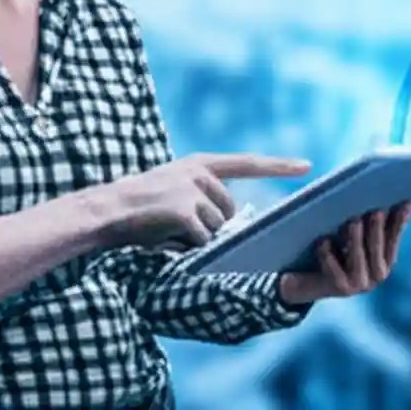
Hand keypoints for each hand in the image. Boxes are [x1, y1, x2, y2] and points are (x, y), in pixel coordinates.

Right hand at [90, 153, 310, 248]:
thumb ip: (204, 198)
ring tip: (166, 232)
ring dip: (197, 239)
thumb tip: (230, 226)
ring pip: (216, 229)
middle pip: (229, 212)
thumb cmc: (139, 209)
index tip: (306, 165)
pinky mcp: (184, 210)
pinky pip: (201, 240)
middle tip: (178, 229)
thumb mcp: (174, 192)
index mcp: (199, 164)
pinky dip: (187, 248)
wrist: (103, 211)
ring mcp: (192, 189)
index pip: (247, 163)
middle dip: (213, 228)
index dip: (278, 165)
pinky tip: (166, 241)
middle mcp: (198, 172)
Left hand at [278, 202, 410, 305]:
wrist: (310, 282)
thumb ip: (373, 223)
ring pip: (358, 259)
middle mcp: (377, 276)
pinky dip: (328, 255)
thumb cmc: (337, 252)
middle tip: (376, 210)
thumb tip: (390, 194)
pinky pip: (333, 270)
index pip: (395, 238)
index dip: (400, 221)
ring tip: (353, 221)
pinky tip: (323, 240)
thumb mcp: (357, 238)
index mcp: (386, 261)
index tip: (405, 202)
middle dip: (376, 229)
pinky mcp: (339, 289)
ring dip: (355, 240)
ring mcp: (359, 284)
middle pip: (377, 248)